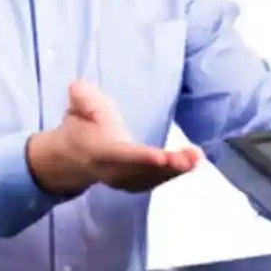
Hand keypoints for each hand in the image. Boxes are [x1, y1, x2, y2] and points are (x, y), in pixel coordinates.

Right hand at [28, 81, 200, 194]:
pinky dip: (175, 173)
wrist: (73, 156)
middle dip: (167, 167)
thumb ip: (83, 97)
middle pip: (142, 171)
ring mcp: (125, 181)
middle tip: (191, 159)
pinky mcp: (136, 183)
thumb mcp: (78, 106)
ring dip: (176, 170)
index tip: (161, 157)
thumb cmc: (82, 125)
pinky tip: (192, 162)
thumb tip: (78, 87)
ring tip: (196, 157)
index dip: (141, 158)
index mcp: (99, 151)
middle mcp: (113, 171)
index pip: (121, 156)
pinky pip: (156, 180)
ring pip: (152, 178)